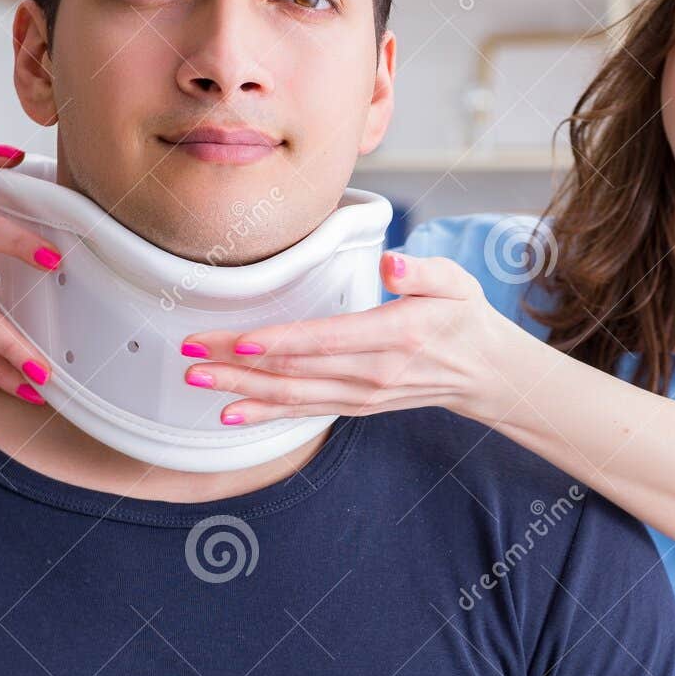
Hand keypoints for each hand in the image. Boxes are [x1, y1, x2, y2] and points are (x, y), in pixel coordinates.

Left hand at [177, 250, 518, 426]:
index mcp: (397, 335)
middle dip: (238, 365)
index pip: (329, 340)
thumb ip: (422, 271)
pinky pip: (302, 411)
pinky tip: (230, 410)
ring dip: (241, 389)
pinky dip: (264, 412)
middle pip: (297, 370)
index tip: (240, 341)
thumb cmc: (462, 316)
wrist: (483, 372)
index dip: (282, 343)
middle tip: (191, 355)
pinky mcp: (354, 406)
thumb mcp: (456, 282)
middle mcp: (374, 372)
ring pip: (293, 395)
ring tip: (196, 380)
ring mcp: (362, 395)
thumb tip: (391, 263)